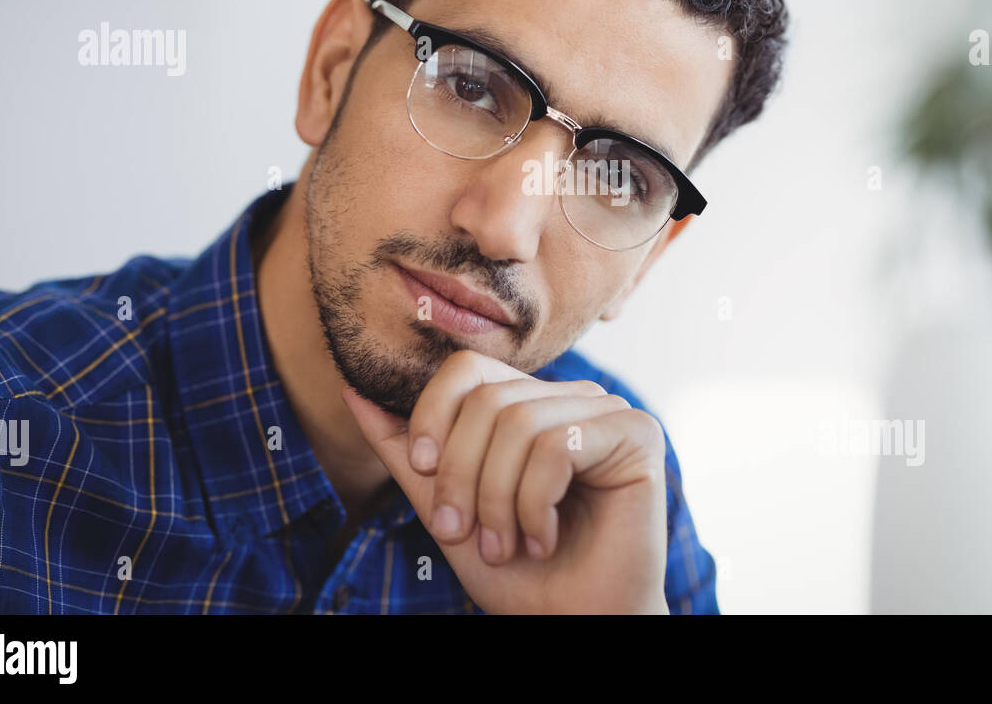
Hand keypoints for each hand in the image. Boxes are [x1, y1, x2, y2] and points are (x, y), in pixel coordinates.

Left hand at [339, 349, 669, 613]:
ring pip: (520, 423)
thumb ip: (405, 451)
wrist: (569, 622)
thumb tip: (353, 391)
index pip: (467, 369)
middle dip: (462, 475)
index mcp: (529, 403)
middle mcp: (570, 397)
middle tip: (465, 533)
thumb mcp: (444, 505)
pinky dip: (536, 503)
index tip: (422, 473)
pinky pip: (560, 445)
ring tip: (505, 545)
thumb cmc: (514, 571)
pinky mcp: (638, 434)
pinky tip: (545, 539)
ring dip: (498, 499)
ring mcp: (607, 411)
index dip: (434, 414)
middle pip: (489, 400)